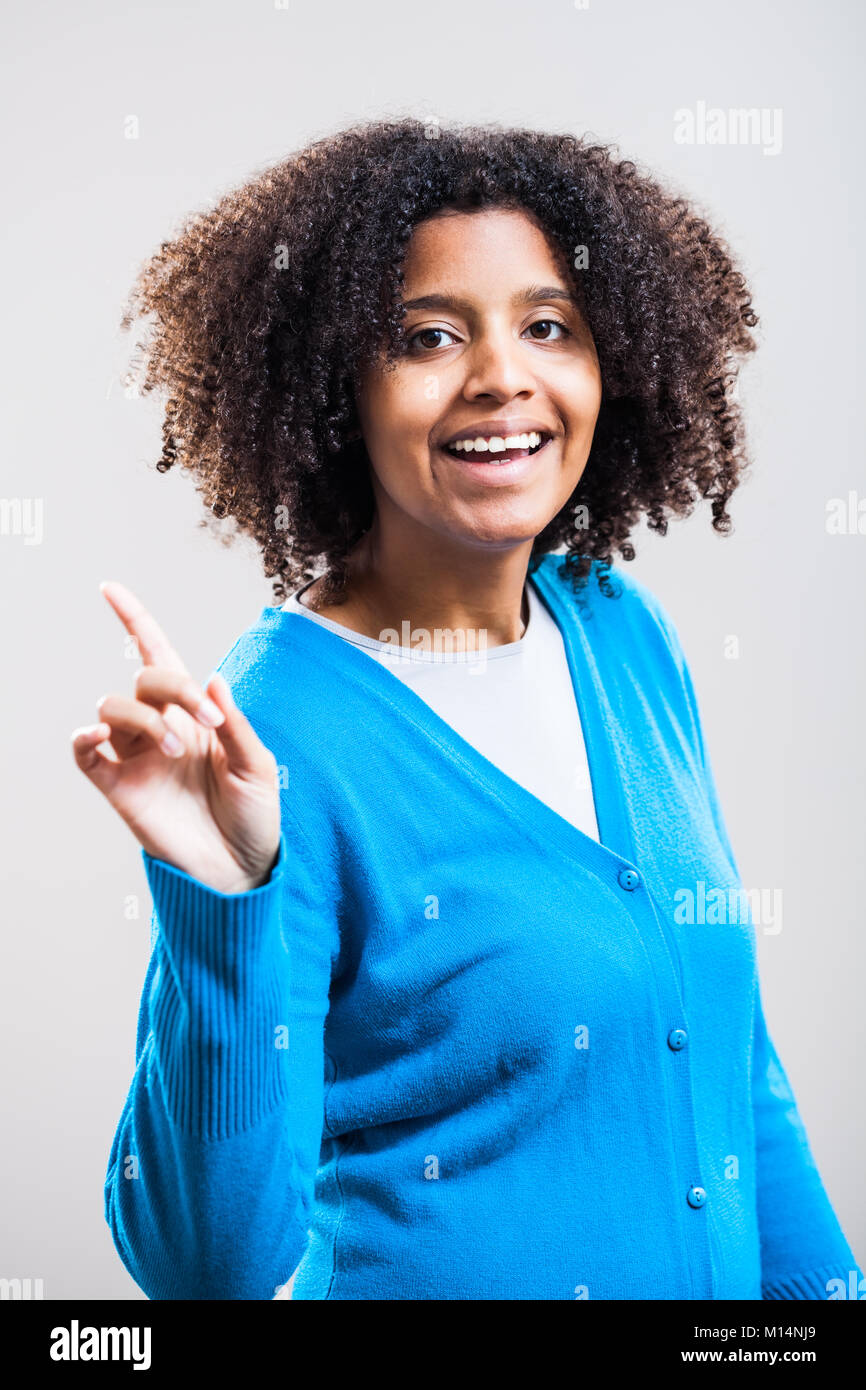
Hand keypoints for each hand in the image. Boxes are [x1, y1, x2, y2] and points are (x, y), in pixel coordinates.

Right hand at [71, 581, 281, 893]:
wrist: (241, 871)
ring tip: (178, 751)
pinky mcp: (119, 788)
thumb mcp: (258, 765)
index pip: (158, 655)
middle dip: (176, 688)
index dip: (133, 620)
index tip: (108, 588)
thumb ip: (234, 722)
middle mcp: (161, 727)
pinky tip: (100, 738)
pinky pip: (85, 753)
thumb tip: (210, 678)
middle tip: (207, 726)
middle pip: (145, 676)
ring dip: (146, 718)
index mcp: (196, 713)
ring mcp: (136, 757)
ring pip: (114, 706)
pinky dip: (85, 737)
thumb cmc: (254, 817)